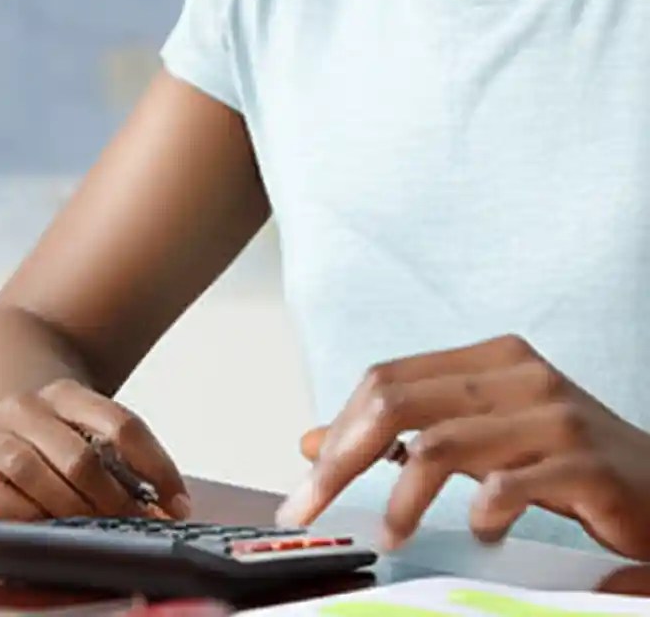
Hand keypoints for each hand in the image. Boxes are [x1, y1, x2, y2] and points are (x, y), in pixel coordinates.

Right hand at [0, 378, 190, 520]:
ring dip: (74, 511)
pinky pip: (0, 503)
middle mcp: (25, 409)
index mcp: (65, 392)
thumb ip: (128, 458)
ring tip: (101, 532)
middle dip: (115, 501)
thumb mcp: (89, 427)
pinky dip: (32, 520)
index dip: (156, 468)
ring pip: (33, 474)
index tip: (178, 503)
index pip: (121, 425)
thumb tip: (172, 506)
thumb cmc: (57, 435)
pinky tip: (57, 531)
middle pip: (79, 457)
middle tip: (138, 526)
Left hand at [279, 335, 649, 559]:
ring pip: (441, 445)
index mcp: (488, 359)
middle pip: (397, 404)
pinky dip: (480, 514)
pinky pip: (511, 486)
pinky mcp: (586, 463)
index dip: (338, 430)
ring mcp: (555, 416)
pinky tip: (478, 531)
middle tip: (312, 506)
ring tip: (390, 534)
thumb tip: (312, 442)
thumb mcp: (477, 442)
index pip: (384, 380)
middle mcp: (519, 375)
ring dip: (401, 500)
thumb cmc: (566, 464)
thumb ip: (400, 438)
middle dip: (343, 461)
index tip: (307, 481)